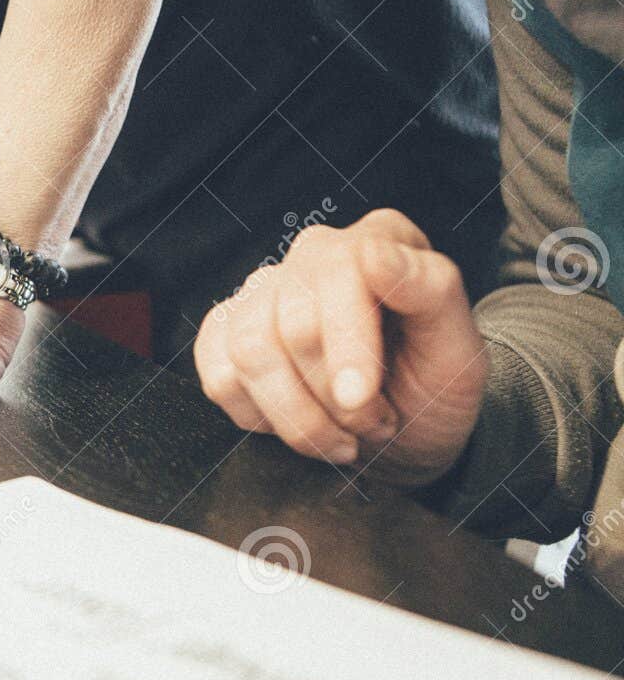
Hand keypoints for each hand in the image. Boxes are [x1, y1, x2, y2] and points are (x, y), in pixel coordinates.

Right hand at [194, 209, 487, 487]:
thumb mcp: (460, 350)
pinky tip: (297, 423)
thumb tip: (374, 253)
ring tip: (339, 436)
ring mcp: (263, 293)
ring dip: (296, 415)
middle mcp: (314, 256)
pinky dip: (258, 417)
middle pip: (290, 323)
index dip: (345, 342)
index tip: (359, 399)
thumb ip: (430, 291)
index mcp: (377, 240)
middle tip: (371, 425)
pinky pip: (219, 375)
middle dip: (330, 395)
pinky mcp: (224, 334)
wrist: (406, 439)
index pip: (339, 271)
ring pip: (250, 353)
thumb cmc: (434, 391)